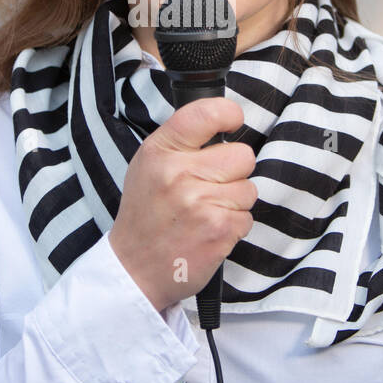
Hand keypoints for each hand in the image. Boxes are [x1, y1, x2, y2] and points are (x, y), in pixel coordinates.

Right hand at [107, 97, 257, 311]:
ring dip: (234, 202)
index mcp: (160, 151)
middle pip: (242, 155)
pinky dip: (233, 226)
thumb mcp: (148, 167)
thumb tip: (222, 122)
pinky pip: (247, 218)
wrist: (133, 269)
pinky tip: (208, 231)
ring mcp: (200, 203)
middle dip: (234, 172)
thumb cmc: (146, 215)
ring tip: (205, 212)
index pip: (206, 114)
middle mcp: (179, 173)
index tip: (233, 122)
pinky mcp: (218, 230)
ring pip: (249, 189)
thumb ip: (181, 143)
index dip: (229, 114)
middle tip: (211, 186)